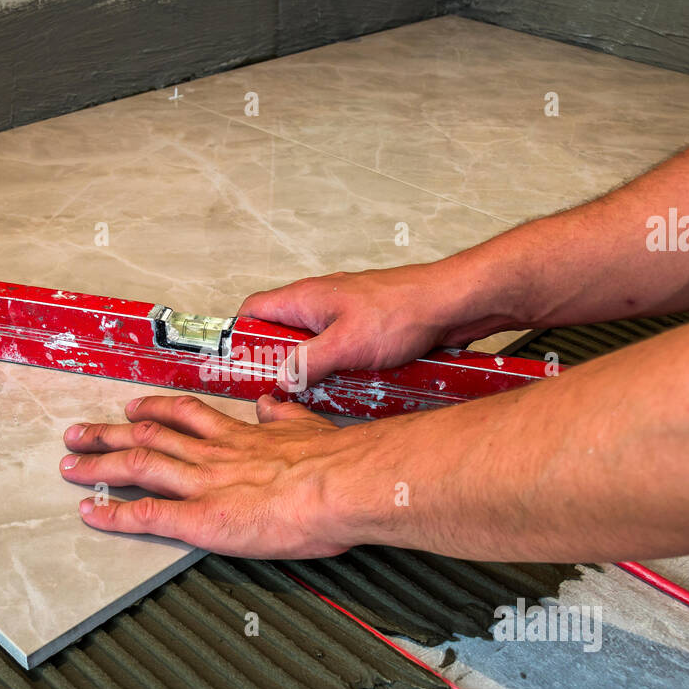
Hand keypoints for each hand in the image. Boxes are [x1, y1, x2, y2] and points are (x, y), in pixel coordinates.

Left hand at [59, 393, 369, 557]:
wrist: (339, 485)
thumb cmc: (334, 463)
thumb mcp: (310, 426)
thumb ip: (286, 417)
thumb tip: (273, 404)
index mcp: (240, 437)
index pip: (186, 417)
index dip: (155, 410)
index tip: (134, 408)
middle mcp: (213, 455)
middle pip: (148, 436)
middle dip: (108, 434)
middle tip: (79, 433)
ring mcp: (202, 485)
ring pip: (137, 466)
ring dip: (99, 466)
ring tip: (71, 466)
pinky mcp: (200, 519)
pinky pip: (146, 515)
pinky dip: (113, 515)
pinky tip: (90, 514)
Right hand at [238, 259, 518, 388]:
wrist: (449, 303)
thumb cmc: (401, 311)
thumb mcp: (346, 344)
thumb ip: (308, 363)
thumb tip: (280, 380)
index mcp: (304, 298)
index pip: (253, 311)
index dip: (240, 337)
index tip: (238, 366)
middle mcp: (319, 303)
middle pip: (280, 333)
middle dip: (277, 362)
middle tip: (280, 389)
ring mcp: (342, 315)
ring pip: (311, 345)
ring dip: (311, 368)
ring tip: (316, 391)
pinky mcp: (364, 329)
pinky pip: (337, 350)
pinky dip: (337, 368)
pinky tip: (347, 386)